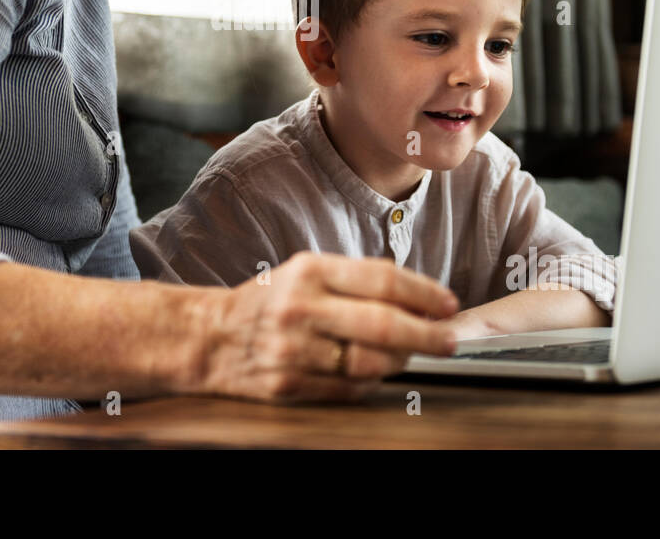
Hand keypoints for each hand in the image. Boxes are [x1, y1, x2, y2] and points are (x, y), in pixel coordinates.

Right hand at [192, 252, 458, 402]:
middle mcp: (302, 307)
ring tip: (411, 356)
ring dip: (401, 362)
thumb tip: (417, 294)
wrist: (210, 337)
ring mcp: (294, 349)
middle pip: (383, 323)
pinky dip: (371, 383)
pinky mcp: (288, 384)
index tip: (449, 304)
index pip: (382, 278)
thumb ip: (356, 279)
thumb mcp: (306, 272)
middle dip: (427, 334)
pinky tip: (376, 373)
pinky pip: (347, 389)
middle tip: (450, 340)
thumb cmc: (270, 302)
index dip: (423, 293)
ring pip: (369, 362)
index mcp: (310, 271)